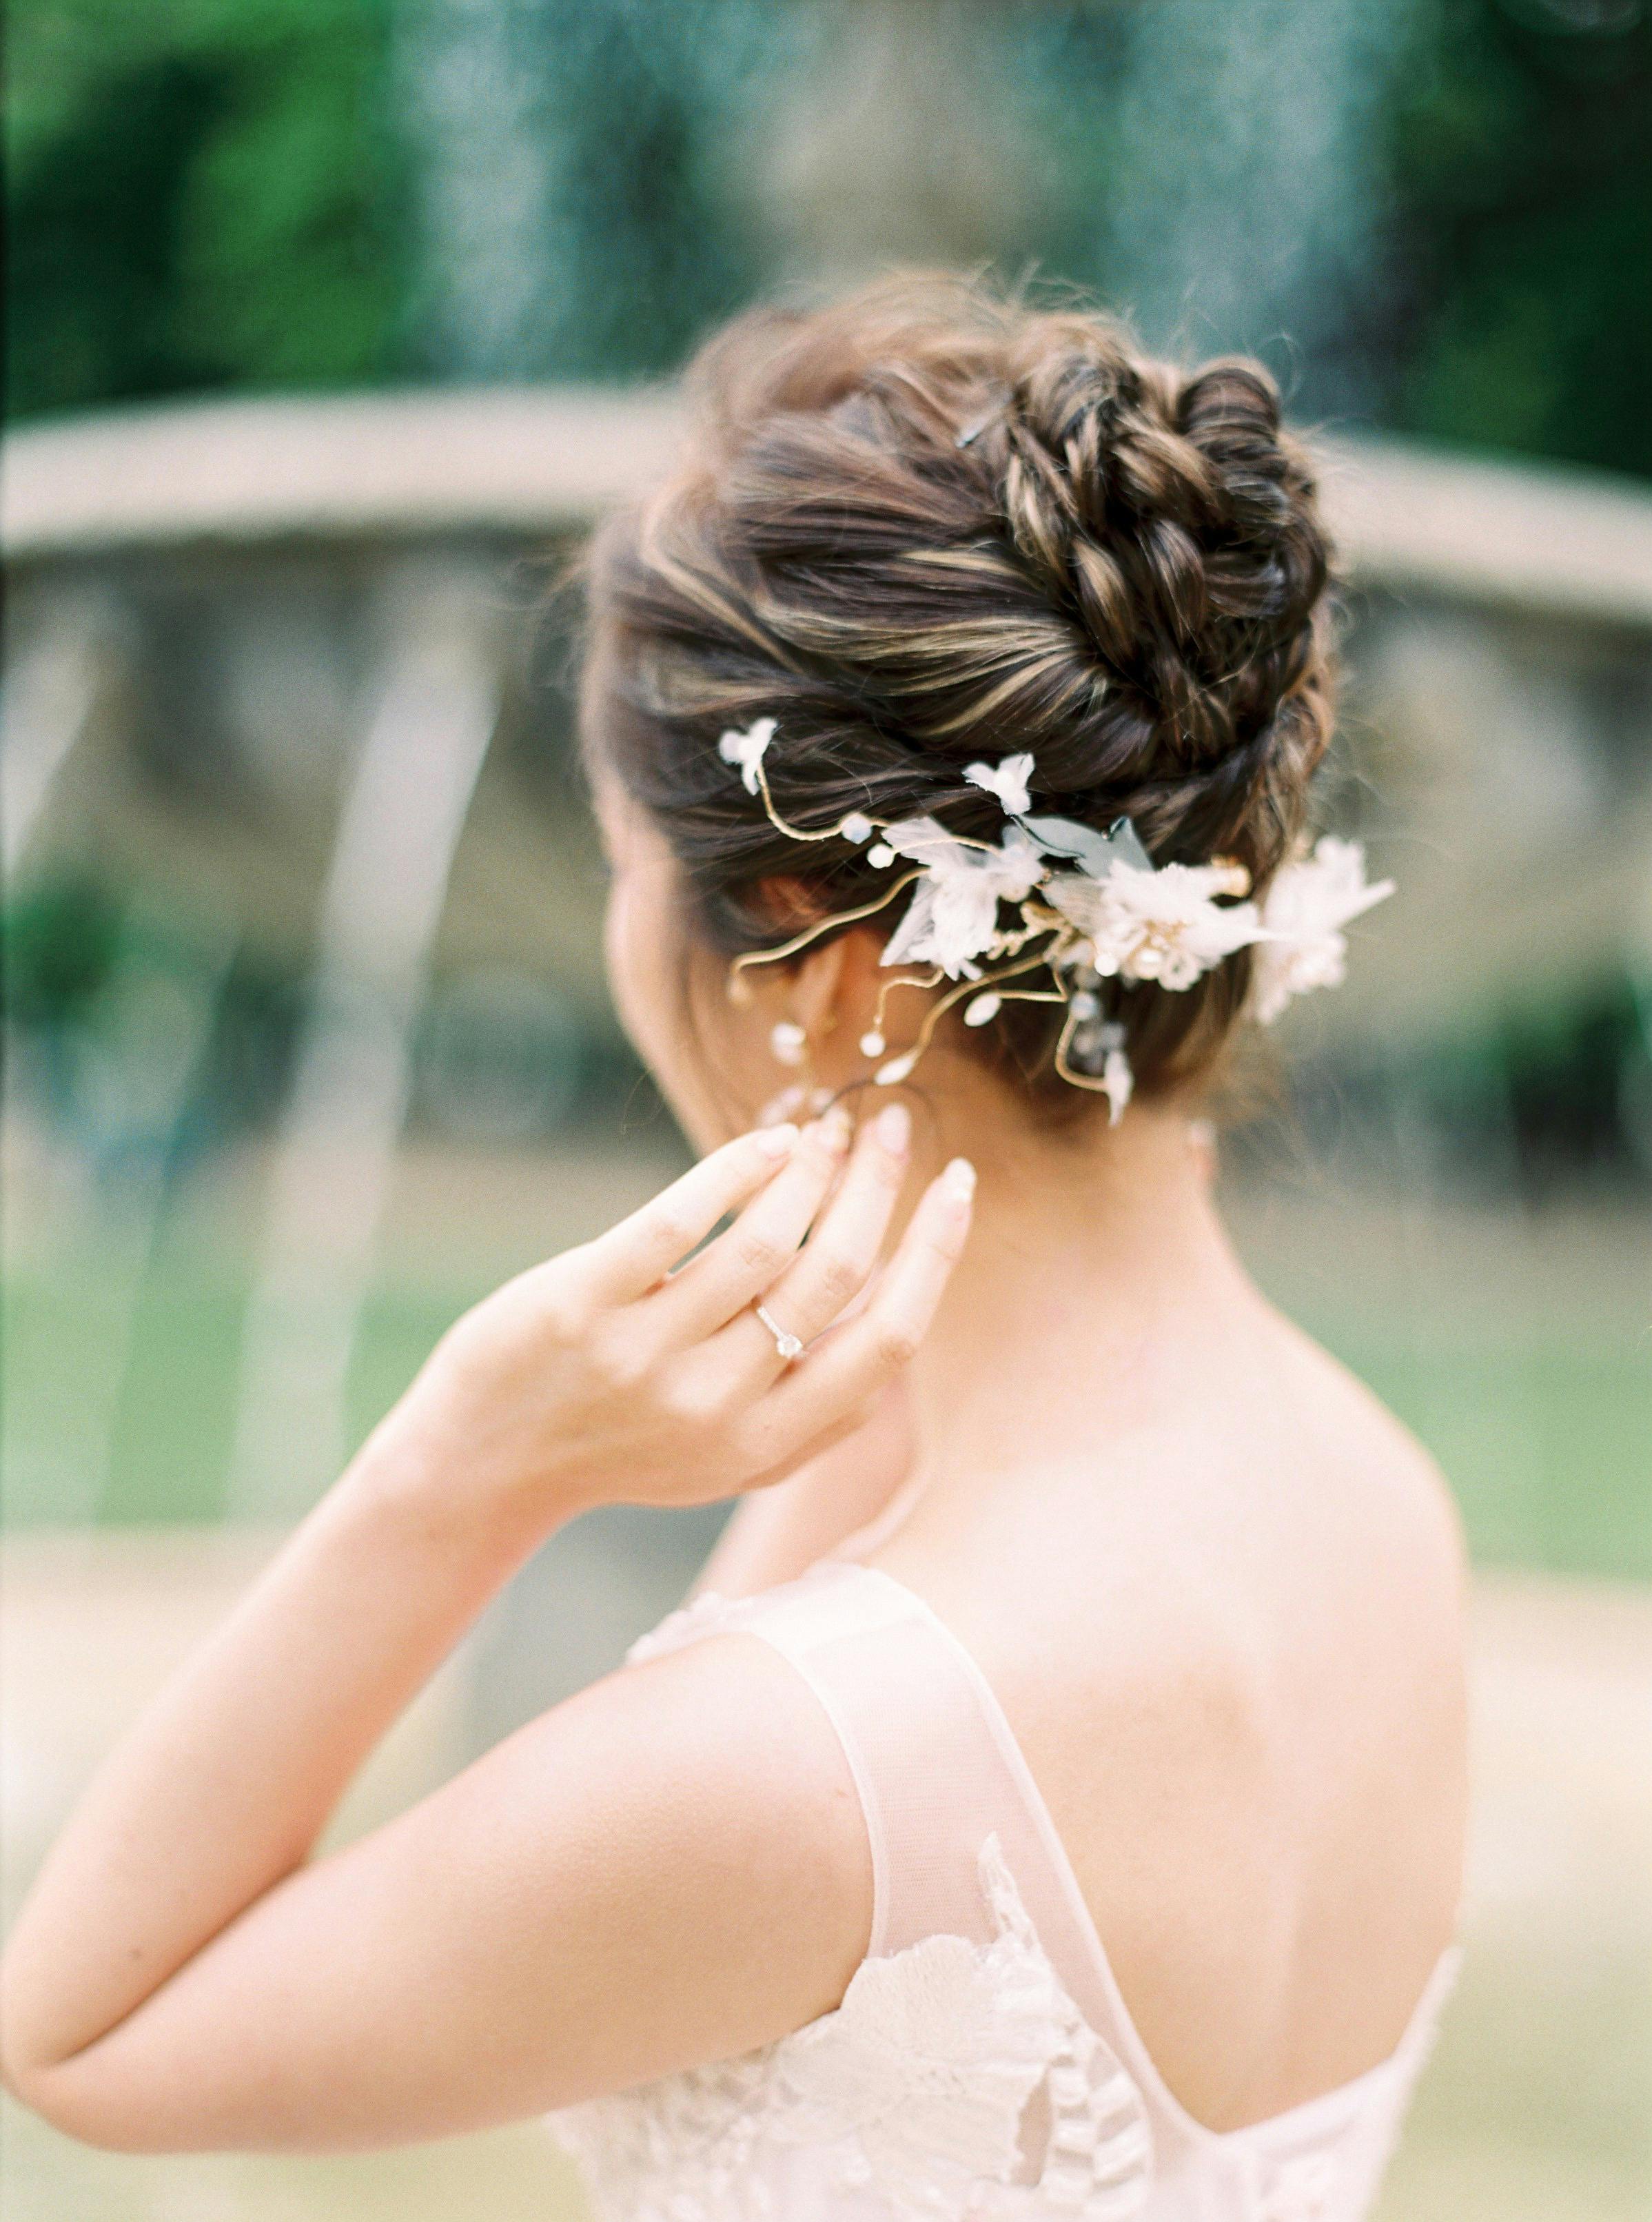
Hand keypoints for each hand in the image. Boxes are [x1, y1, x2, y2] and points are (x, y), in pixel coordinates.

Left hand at [382, 1104, 973, 1527]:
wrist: (482, 1464)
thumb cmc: (619, 1444)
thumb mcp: (726, 1459)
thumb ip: (810, 1414)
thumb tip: (900, 1320)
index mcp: (767, 1446)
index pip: (886, 1344)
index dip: (934, 1256)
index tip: (956, 1187)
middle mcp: (716, 1408)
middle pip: (835, 1277)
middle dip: (877, 1187)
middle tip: (888, 1128)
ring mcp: (646, 1356)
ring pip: (765, 1241)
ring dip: (809, 1169)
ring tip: (821, 1131)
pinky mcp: (583, 1304)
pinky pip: (678, 1219)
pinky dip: (737, 1167)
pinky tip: (767, 1142)